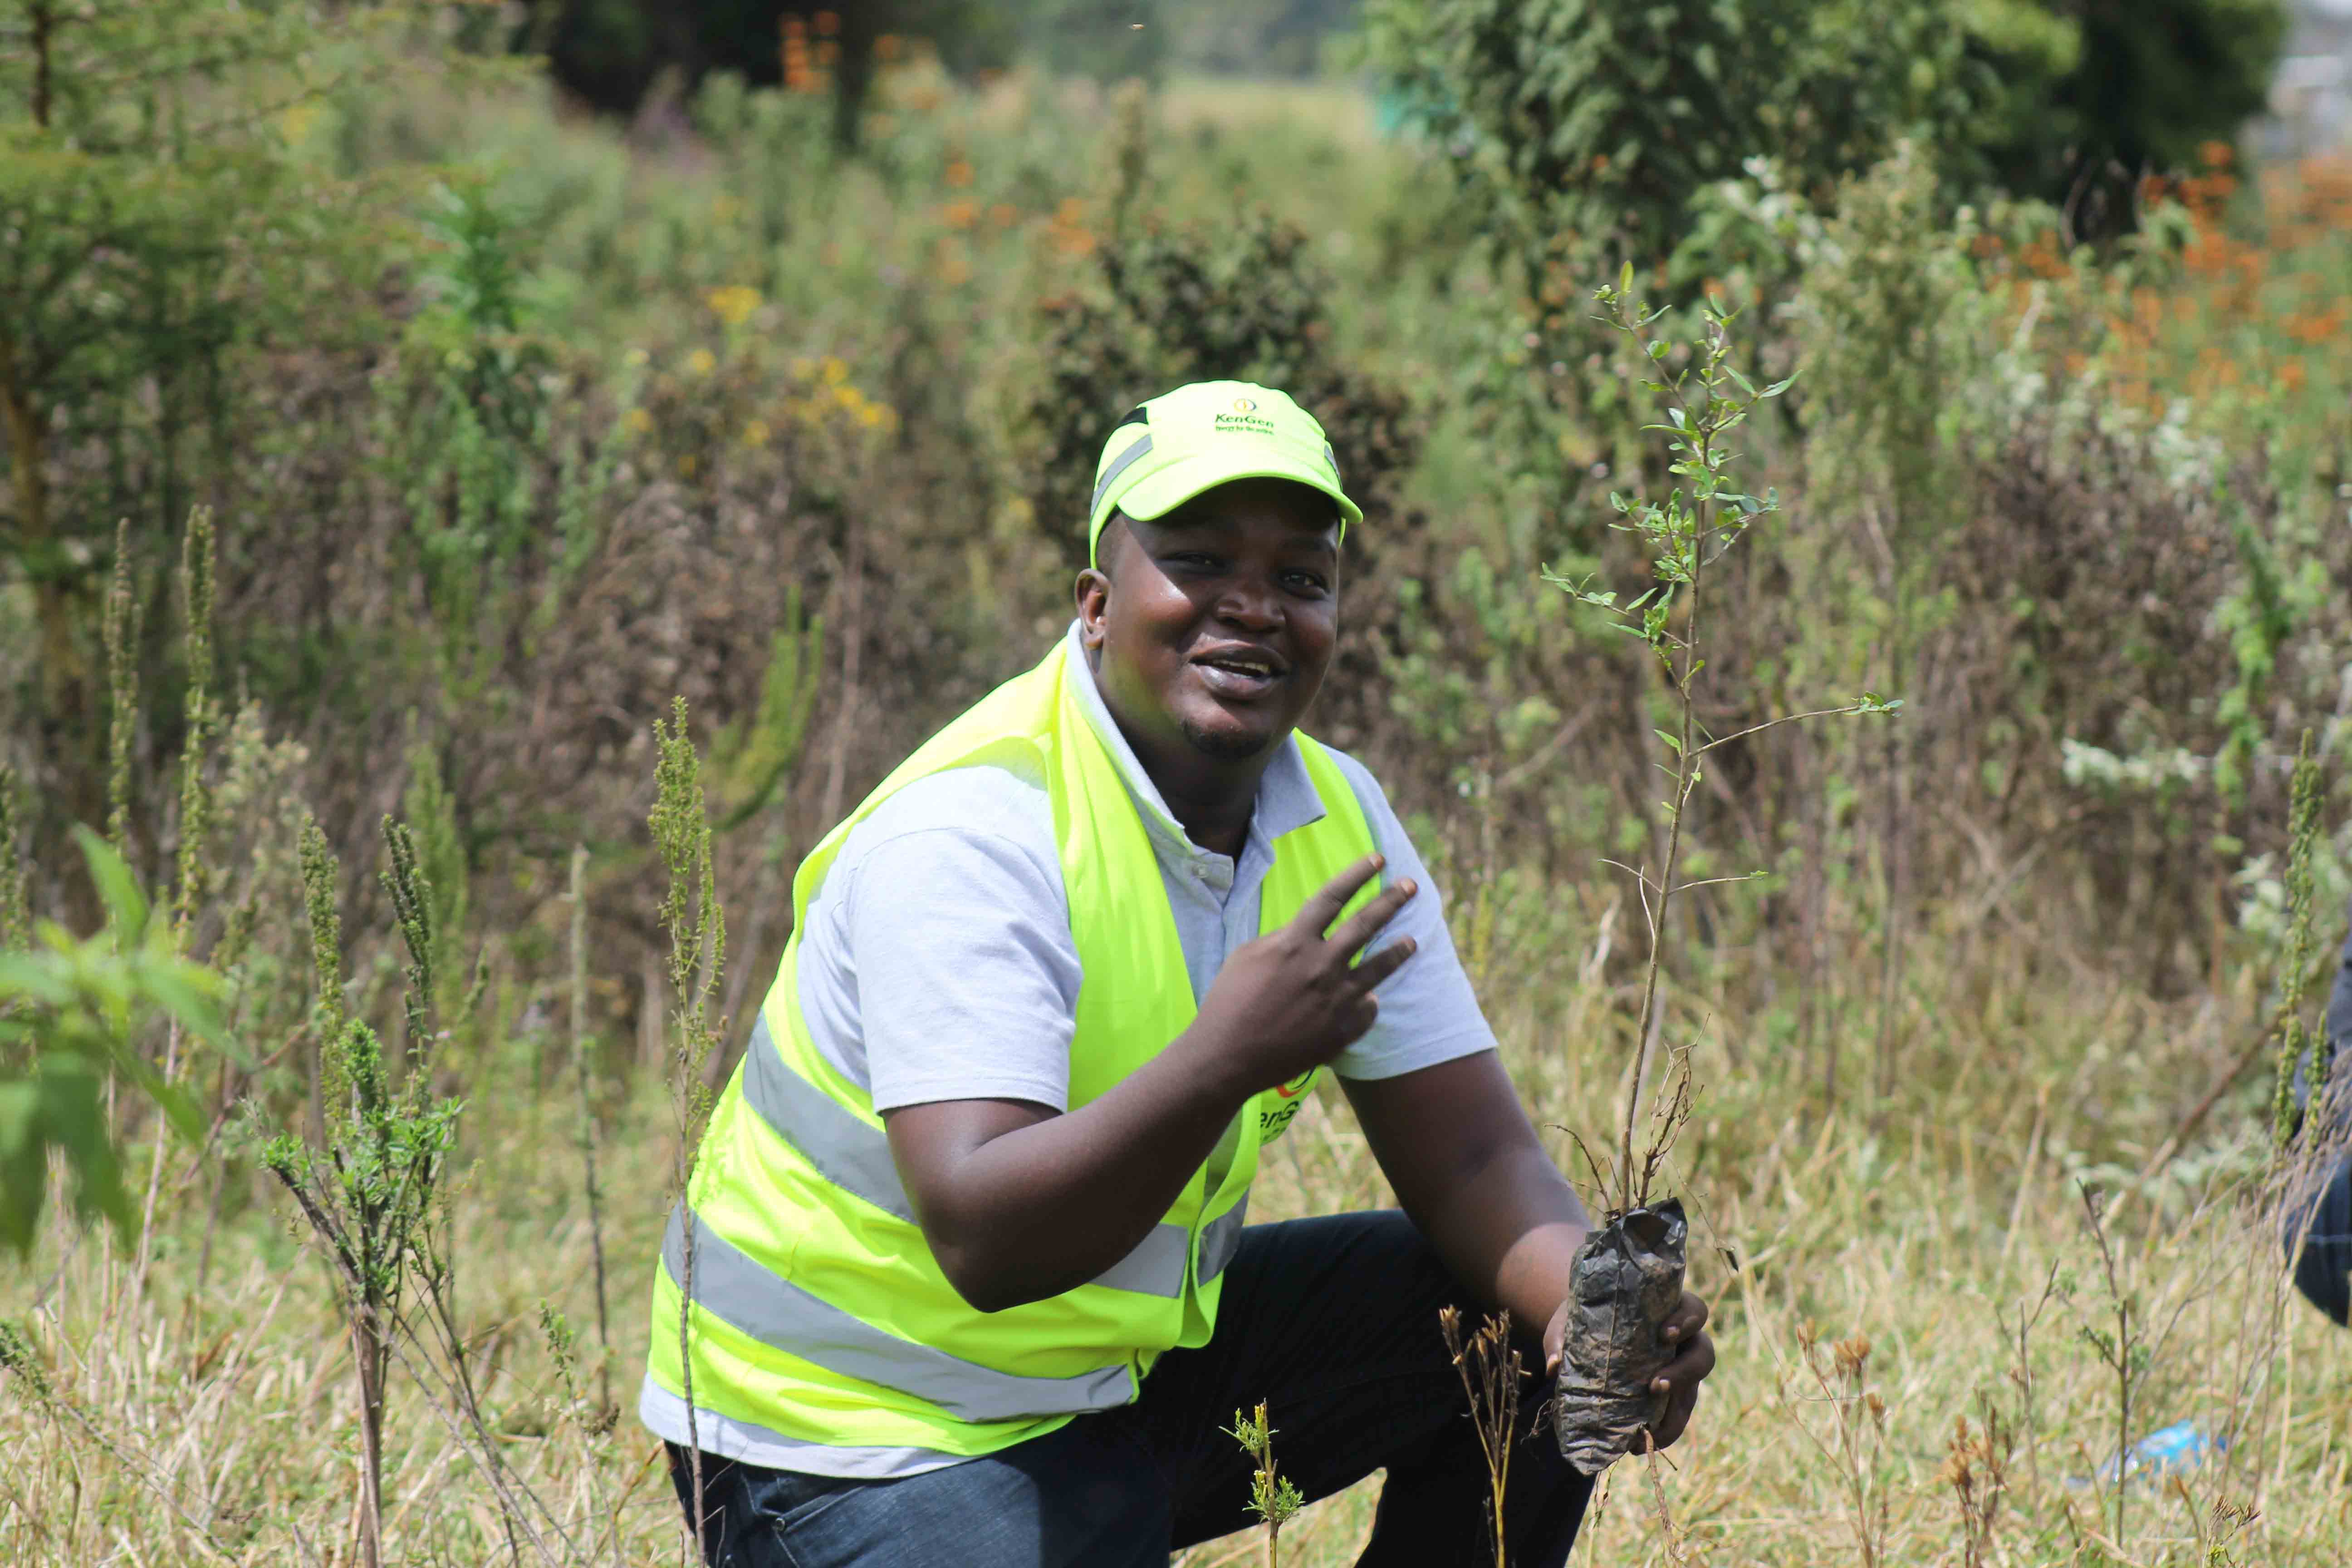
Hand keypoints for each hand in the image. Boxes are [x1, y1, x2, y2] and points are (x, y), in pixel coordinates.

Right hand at [1184, 854, 1418, 1097]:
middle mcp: (1321, 967)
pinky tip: (1370, 999)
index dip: (1357, 875)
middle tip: (1411, 886)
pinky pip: (1367, 1009)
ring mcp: (1336, 1000)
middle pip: (1366, 925)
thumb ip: (1281, 939)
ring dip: (1399, 951)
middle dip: (1391, 901)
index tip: (1377, 860)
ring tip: (1413, 941)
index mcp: (1294, 943)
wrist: (1227, 1058)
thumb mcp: (1246, 956)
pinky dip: (1367, 1002)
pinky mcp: (1342, 1031)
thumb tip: (1308, 933)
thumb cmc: (1228, 1002)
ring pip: (1379, 968)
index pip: (1333, 897)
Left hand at [1543, 1289, 1714, 1450]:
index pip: (1694, 1310)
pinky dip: (1660, 1433)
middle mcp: (1683, 1342)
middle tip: (1654, 1386)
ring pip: (1692, 1394)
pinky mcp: (1671, 1397)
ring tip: (1645, 1433)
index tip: (1663, 1334)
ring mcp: (1680, 1370)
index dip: (1686, 1321)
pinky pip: (1675, 1417)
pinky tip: (1635, 1445)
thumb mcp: (1572, 1321)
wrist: (1588, 1332)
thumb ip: (1562, 1338)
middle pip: (1704, 1355)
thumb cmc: (1588, 1319)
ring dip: (1674, 1417)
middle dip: (1684, 1373)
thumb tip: (1555, 1366)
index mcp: (1667, 1311)